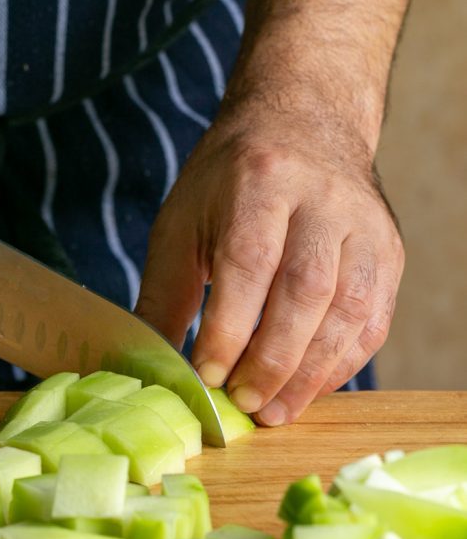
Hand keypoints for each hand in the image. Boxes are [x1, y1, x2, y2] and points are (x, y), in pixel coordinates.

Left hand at [136, 101, 404, 425]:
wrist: (303, 126)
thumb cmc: (230, 184)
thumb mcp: (182, 222)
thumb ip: (164, 294)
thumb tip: (152, 367)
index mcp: (261, 180)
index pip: (249, 262)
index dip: (230, 326)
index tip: (208, 375)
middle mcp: (323, 199)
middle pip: (306, 289)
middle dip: (272, 358)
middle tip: (242, 404)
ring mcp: (364, 226)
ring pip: (348, 310)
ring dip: (310, 372)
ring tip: (274, 412)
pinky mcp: (388, 253)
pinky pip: (372, 320)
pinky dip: (340, 363)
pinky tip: (307, 389)